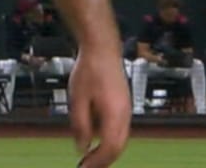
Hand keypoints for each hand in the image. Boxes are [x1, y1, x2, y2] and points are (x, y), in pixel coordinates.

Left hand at [68, 46, 130, 166]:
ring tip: (90, 157)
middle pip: (118, 147)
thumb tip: (82, 147)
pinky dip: (110, 139)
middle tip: (87, 166)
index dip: (97, 162)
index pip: (109, 148)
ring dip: (107, 151)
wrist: (103, 49)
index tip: (83, 167)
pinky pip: (120, 130)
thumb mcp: (78, 98)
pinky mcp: (124, 106)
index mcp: (114, 114)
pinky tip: (96, 138)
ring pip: (121, 140)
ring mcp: (127, 110)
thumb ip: (80, 125)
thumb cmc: (89, 70)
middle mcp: (125, 115)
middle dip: (104, 161)